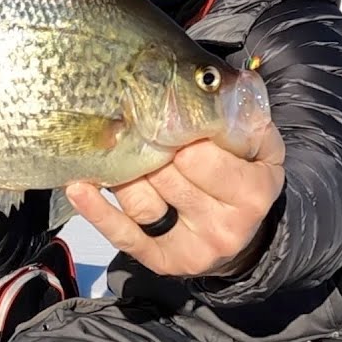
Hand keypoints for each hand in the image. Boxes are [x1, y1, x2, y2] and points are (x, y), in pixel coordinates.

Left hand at [65, 120, 285, 277]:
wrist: (244, 236)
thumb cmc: (245, 177)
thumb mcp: (261, 148)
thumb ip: (246, 119)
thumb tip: (226, 81)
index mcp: (253, 191)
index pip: (202, 157)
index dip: (179, 133)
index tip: (167, 116)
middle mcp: (226, 225)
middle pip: (168, 177)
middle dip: (150, 148)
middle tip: (138, 128)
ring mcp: (195, 247)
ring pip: (144, 202)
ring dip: (123, 174)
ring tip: (113, 151)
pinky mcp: (166, 261)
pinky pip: (126, 236)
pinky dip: (99, 212)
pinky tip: (80, 188)